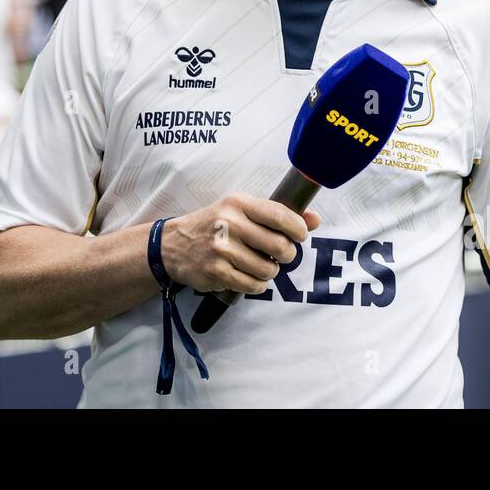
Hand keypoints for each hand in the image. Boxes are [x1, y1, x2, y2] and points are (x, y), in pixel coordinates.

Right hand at [160, 194, 320, 294]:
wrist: (174, 245)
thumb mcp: (241, 210)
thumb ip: (278, 214)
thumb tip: (315, 219)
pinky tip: (249, 276)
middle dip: (287, 254)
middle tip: (281, 254)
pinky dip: (257, 285)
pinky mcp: (217, 272)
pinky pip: (253, 286)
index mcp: (238, 203)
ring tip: (261, 265)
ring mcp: (222, 249)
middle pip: (280, 246)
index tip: (299, 235)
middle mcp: (230, 224)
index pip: (282, 216)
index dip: (298, 229)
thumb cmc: (215, 224)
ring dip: (270, 271)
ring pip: (269, 270)